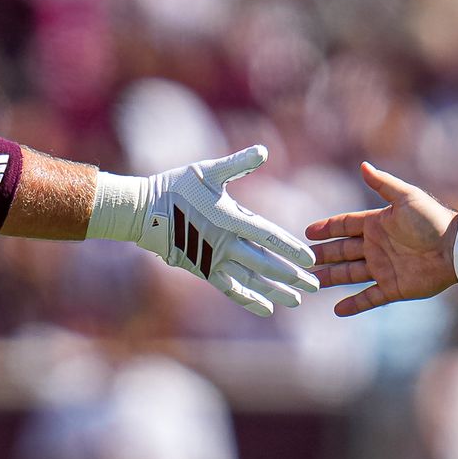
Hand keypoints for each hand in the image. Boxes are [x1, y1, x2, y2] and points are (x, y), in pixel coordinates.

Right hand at [128, 146, 318, 317]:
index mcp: (229, 217)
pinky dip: (247, 299)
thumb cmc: (175, 185)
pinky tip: (266, 308)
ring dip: (275, 291)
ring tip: (297, 301)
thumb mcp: (207, 170)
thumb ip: (237, 164)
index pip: (268, 235)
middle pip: (265, 263)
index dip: (290, 248)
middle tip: (316, 286)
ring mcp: (213, 259)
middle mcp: (224, 242)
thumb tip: (264, 150)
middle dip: (291, 276)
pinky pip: (229, 289)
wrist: (141, 211)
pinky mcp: (202, 269)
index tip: (311, 260)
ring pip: (250, 280)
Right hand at [306, 162, 457, 316]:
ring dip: (331, 278)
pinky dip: (354, 304)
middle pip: (343, 251)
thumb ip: (383, 184)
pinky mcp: (394, 288)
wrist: (456, 249)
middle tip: (301, 260)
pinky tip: (337, 310)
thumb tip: (363, 165)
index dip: (327, 228)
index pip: (345, 226)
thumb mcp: (406, 198)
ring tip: (311, 282)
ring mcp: (384, 268)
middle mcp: (377, 247)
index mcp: (378, 224)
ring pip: (350, 274)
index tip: (307, 232)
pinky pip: (369, 297)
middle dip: (323, 255)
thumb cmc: (433, 220)